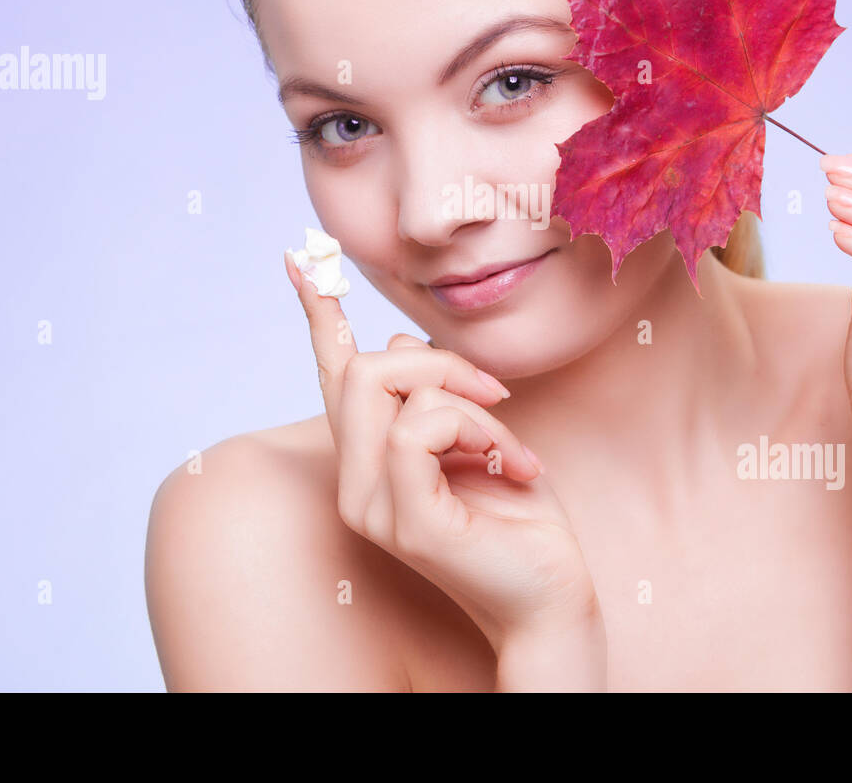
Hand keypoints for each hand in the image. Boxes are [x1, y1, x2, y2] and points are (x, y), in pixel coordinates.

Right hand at [283, 251, 601, 656]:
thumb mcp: (476, 435)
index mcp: (367, 461)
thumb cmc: (518, 516)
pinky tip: (515, 463)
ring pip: (391, 387)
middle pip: (364, 368)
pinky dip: (476, 427)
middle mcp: (356, 484)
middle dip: (439, 362)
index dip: (318, 315)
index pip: (332, 377)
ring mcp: (373, 505)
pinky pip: (419, 429)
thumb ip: (432, 395)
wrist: (551, 592)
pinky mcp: (407, 520)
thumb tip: (398, 343)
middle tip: (496, 394)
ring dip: (469, 399)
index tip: (300, 259)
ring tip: (509, 444)